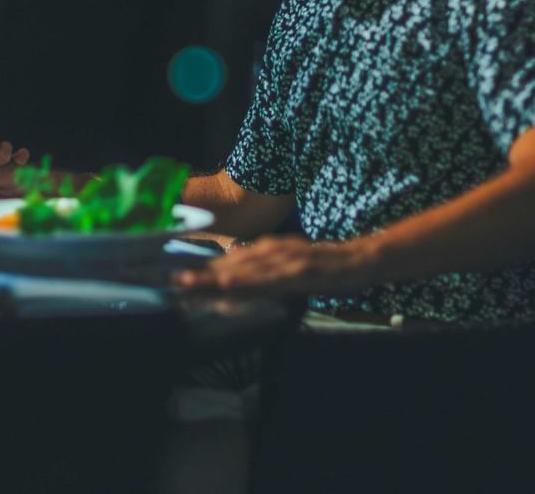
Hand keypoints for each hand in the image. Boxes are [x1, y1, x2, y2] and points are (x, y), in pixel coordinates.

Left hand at [174, 233, 377, 296]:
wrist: (360, 259)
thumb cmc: (323, 266)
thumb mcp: (287, 265)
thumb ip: (262, 273)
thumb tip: (234, 282)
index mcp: (266, 250)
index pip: (228, 263)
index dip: (203, 273)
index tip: (178, 281)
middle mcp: (271, 251)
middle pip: (230, 265)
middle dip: (202, 276)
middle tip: (173, 283)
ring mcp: (284, 260)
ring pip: (244, 271)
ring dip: (215, 277)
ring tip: (191, 283)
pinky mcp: (299, 270)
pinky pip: (268, 279)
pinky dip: (247, 280)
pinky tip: (229, 283)